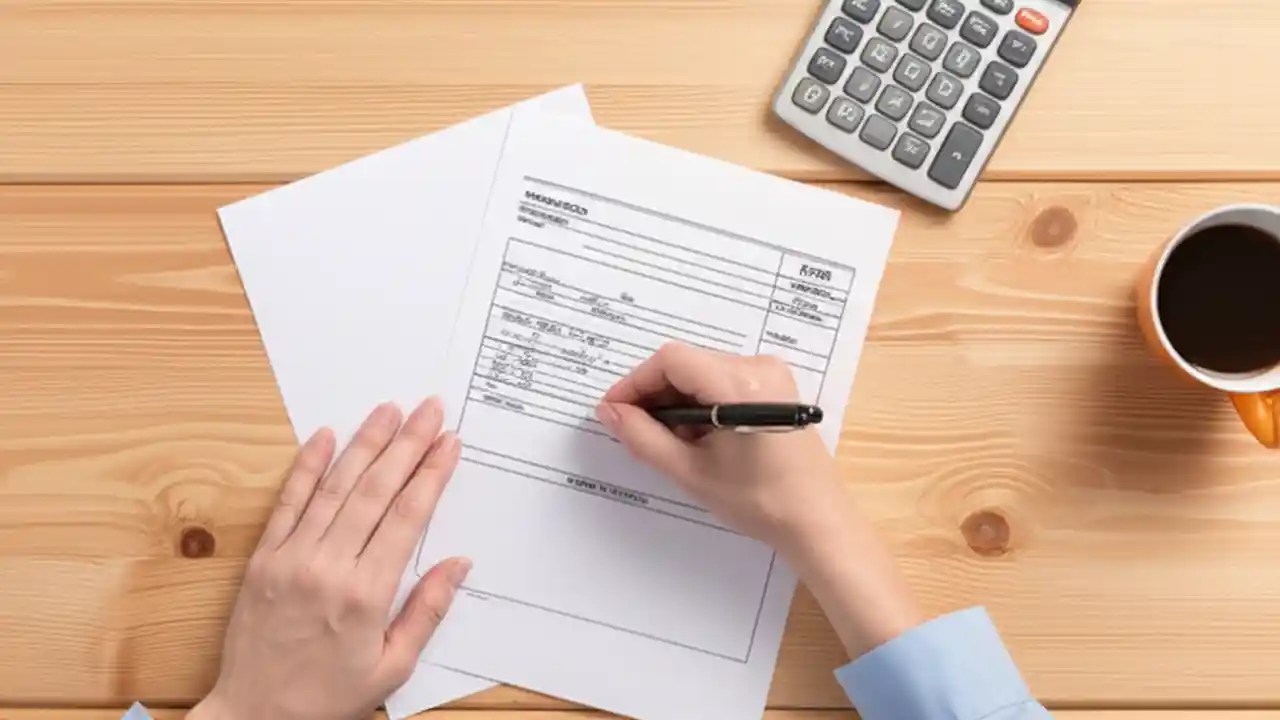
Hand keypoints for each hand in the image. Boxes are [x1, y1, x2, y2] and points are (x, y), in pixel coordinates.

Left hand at [190, 399, 467, 719]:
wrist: (255, 717)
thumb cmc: (326, 697)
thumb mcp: (392, 667)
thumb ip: (427, 611)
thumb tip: (458, 564)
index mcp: (366, 595)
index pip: (407, 517)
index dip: (431, 475)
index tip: (449, 444)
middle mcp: (328, 567)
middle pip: (376, 491)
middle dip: (408, 445)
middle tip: (429, 409)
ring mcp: (292, 558)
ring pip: (336, 488)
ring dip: (365, 444)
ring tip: (388, 411)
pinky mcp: (263, 559)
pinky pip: (288, 503)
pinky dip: (307, 467)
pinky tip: (325, 436)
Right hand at [595, 342, 843, 550]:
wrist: (816, 521)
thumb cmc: (759, 501)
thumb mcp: (691, 471)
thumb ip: (644, 437)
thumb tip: (608, 412)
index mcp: (741, 384)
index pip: (671, 361)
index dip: (635, 383)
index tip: (614, 412)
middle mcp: (759, 366)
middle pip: (687, 364)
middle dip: (655, 394)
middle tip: (636, 432)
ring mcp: (772, 374)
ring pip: (703, 372)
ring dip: (678, 401)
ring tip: (671, 442)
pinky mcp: (777, 387)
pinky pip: (723, 381)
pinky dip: (701, 403)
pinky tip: (698, 437)